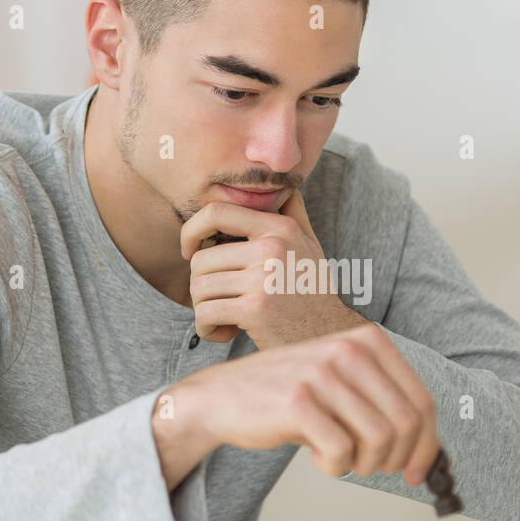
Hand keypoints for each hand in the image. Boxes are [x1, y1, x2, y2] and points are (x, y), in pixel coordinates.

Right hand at [150, 322, 438, 489]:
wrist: (220, 397)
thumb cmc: (286, 397)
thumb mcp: (342, 385)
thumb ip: (382, 405)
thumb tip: (429, 451)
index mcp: (368, 341)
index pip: (422, 402)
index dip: (427, 445)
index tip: (417, 472)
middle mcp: (349, 350)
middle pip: (406, 424)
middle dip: (396, 459)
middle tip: (372, 468)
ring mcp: (323, 373)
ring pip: (379, 439)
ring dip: (364, 464)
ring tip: (342, 459)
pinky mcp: (299, 401)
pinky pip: (342, 452)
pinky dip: (335, 467)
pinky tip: (316, 456)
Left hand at [178, 189, 365, 349]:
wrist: (330, 337)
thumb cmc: (313, 293)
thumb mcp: (309, 245)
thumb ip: (293, 212)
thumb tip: (282, 184)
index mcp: (280, 228)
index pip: (216, 212)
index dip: (191, 231)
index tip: (189, 251)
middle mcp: (272, 247)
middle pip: (201, 259)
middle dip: (201, 285)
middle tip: (220, 301)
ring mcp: (264, 278)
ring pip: (199, 288)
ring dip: (203, 309)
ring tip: (224, 318)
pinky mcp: (255, 309)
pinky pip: (206, 314)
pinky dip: (207, 328)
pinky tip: (224, 333)